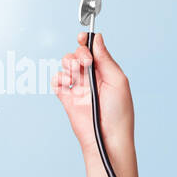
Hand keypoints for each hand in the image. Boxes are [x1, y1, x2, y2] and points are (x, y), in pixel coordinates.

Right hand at [52, 32, 134, 155]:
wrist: (108, 138)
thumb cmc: (119, 113)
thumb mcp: (118, 80)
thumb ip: (106, 59)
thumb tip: (98, 38)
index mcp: (105, 72)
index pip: (92, 50)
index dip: (86, 42)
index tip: (82, 37)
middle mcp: (91, 78)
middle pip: (76, 55)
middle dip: (78, 54)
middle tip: (85, 63)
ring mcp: (78, 88)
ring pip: (66, 66)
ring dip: (68, 66)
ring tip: (75, 77)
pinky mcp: (67, 99)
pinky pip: (57, 82)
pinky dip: (58, 78)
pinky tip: (66, 83)